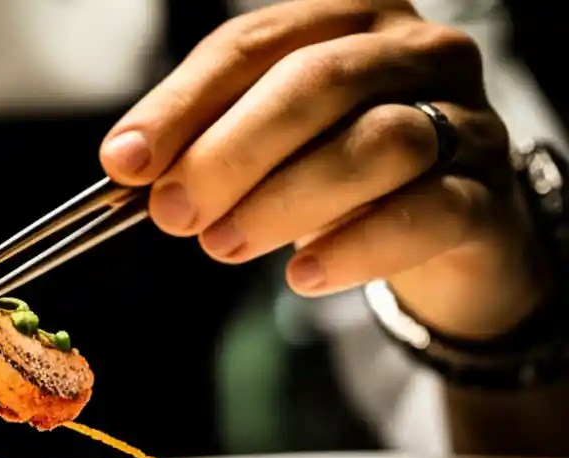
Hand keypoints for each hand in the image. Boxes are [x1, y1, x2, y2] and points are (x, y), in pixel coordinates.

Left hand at [100, 0, 548, 339]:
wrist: (450, 231)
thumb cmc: (339, 170)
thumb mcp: (269, 143)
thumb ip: (205, 142)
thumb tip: (128, 165)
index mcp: (344, 19)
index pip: (251, 46)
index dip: (181, 105)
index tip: (126, 162)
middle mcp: (412, 51)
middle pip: (317, 83)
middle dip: (231, 152)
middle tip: (174, 213)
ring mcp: (464, 118)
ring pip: (379, 143)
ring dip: (286, 200)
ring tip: (224, 245)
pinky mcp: (489, 194)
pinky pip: (429, 212)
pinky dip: (358, 246)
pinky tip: (303, 274)